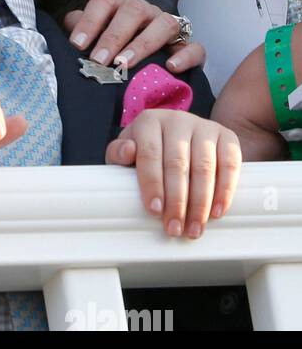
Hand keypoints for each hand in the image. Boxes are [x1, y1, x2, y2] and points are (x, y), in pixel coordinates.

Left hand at [64, 0, 205, 73]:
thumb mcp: (94, 36)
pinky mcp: (188, 46)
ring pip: (164, 23)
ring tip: (125, 63)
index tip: (77, 45)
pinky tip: (170, 67)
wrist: (148, 63)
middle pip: (132, 11)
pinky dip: (185, 55)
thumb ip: (79, 29)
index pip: (104, 1)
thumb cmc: (113, 47)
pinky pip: (194, 46)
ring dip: (143, 43)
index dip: (89, 21)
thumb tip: (68, 29)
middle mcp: (145, 9)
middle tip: (98, 60)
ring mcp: (169, 25)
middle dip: (113, 36)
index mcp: (120, 3)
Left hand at [106, 110, 240, 238]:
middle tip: (174, 228)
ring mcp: (205, 126)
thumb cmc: (150, 149)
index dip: (152, 183)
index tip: (154, 211)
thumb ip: (119, 153)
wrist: (182, 136)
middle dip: (176, 201)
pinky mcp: (227, 136)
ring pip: (204, 167)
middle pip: (178, 163)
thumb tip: (127, 151)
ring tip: (194, 228)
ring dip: (200, 203)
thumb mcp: (128, 149)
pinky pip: (230, 165)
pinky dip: (225, 191)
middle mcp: (178, 119)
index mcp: (149, 121)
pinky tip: (217, 212)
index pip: (150, 153)